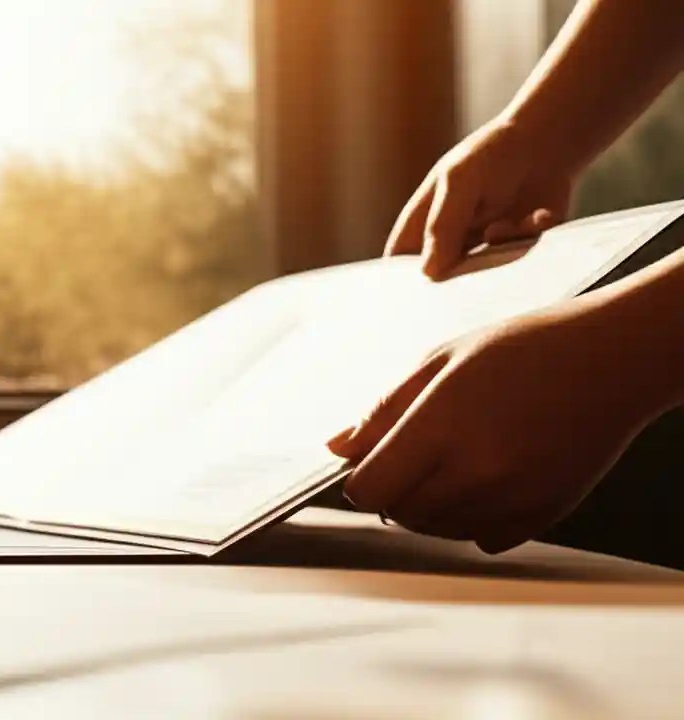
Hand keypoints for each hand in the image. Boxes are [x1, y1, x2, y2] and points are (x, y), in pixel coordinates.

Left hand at [326, 303, 658, 553]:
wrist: (610, 361)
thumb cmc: (522, 349)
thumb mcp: (439, 361)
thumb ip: (383, 411)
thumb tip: (337, 450)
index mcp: (441, 427)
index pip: (369, 489)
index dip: (360, 478)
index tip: (370, 462)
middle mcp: (475, 471)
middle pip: (399, 513)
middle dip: (394, 489)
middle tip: (416, 453)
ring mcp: (511, 498)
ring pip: (437, 529)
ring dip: (431, 505)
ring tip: (456, 457)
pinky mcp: (541, 515)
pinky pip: (481, 538)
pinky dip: (473, 518)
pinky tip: (490, 476)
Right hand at [387, 117, 576, 277]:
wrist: (549, 139)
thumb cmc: (492, 153)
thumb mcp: (459, 183)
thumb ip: (443, 227)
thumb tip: (428, 273)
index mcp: (425, 219)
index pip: (401, 256)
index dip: (400, 278)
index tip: (412, 295)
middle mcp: (454, 235)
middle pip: (442, 271)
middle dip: (456, 277)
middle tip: (468, 279)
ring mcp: (487, 242)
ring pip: (485, 269)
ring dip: (498, 254)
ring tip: (506, 224)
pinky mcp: (521, 243)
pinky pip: (523, 256)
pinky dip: (531, 236)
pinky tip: (539, 215)